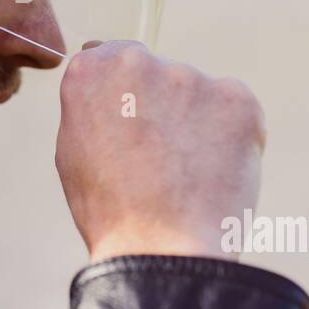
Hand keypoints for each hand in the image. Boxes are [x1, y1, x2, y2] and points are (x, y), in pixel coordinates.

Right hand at [54, 40, 264, 263]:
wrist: (162, 249)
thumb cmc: (111, 211)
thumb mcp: (73, 150)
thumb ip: (91, 105)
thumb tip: (109, 86)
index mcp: (92, 70)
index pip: (113, 60)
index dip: (126, 98)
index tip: (132, 130)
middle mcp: (139, 61)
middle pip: (158, 75)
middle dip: (162, 108)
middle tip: (161, 161)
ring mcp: (190, 76)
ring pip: (197, 94)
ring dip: (196, 124)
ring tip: (187, 176)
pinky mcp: (235, 98)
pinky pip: (234, 110)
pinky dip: (230, 137)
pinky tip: (213, 172)